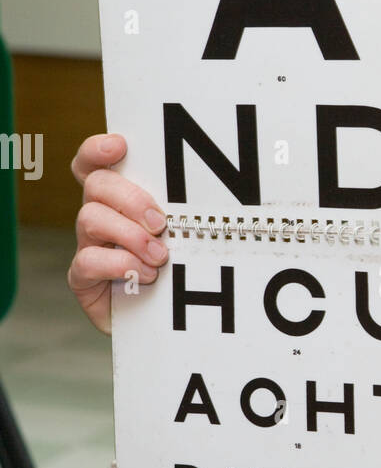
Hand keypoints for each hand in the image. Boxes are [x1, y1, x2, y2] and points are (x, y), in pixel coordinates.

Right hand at [68, 133, 167, 333]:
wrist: (169, 322)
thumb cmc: (178, 271)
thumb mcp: (184, 236)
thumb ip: (183, 213)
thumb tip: (210, 196)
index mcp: (119, 200)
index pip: (95, 164)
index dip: (98, 150)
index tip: (119, 145)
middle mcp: (99, 217)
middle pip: (96, 185)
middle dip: (130, 198)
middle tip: (160, 223)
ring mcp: (88, 246)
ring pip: (90, 218)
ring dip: (129, 234)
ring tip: (159, 256)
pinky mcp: (83, 278)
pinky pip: (87, 260)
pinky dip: (117, 264)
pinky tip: (143, 274)